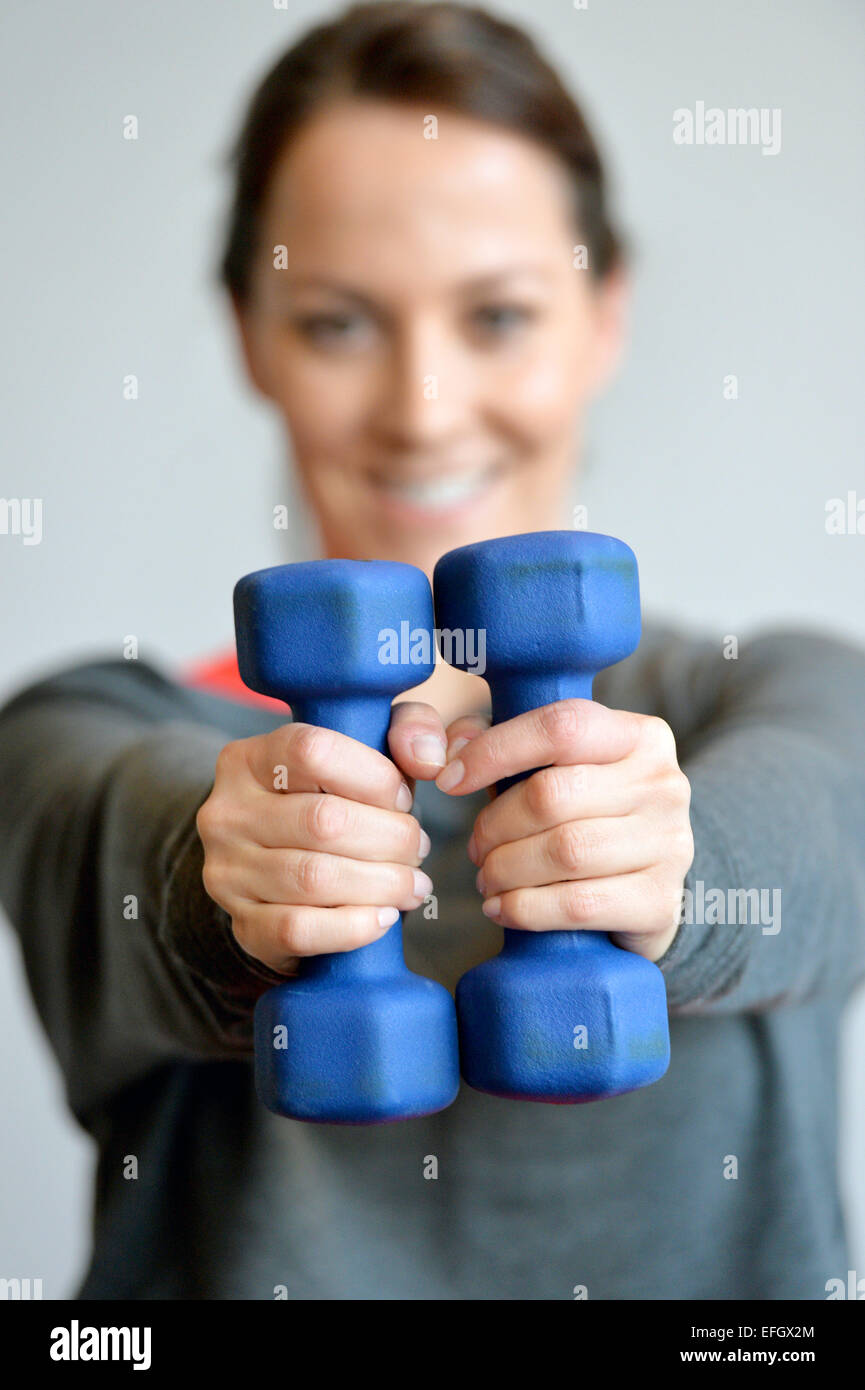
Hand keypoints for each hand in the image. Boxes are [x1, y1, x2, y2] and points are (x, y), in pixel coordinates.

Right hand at [196, 710, 444, 972]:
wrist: (281, 877)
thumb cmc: (335, 803)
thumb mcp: (368, 751)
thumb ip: (408, 731)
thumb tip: (428, 760)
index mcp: (250, 759)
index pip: (313, 752)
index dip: (374, 777)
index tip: (402, 801)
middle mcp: (228, 812)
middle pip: (323, 821)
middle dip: (390, 838)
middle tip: (417, 849)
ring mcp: (228, 872)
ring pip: (315, 878)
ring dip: (382, 884)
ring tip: (412, 884)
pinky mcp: (244, 925)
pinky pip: (300, 928)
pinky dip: (354, 927)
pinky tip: (383, 917)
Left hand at [433, 700, 693, 961]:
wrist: (641, 892)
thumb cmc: (581, 817)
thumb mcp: (545, 768)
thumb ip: (490, 741)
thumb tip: (444, 754)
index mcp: (639, 736)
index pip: (560, 727)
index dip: (494, 751)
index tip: (449, 781)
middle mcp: (664, 783)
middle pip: (552, 795)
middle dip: (495, 825)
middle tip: (475, 848)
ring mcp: (669, 844)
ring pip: (564, 851)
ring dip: (506, 869)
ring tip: (487, 878)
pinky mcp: (659, 902)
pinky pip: (577, 903)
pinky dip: (524, 908)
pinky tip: (502, 908)